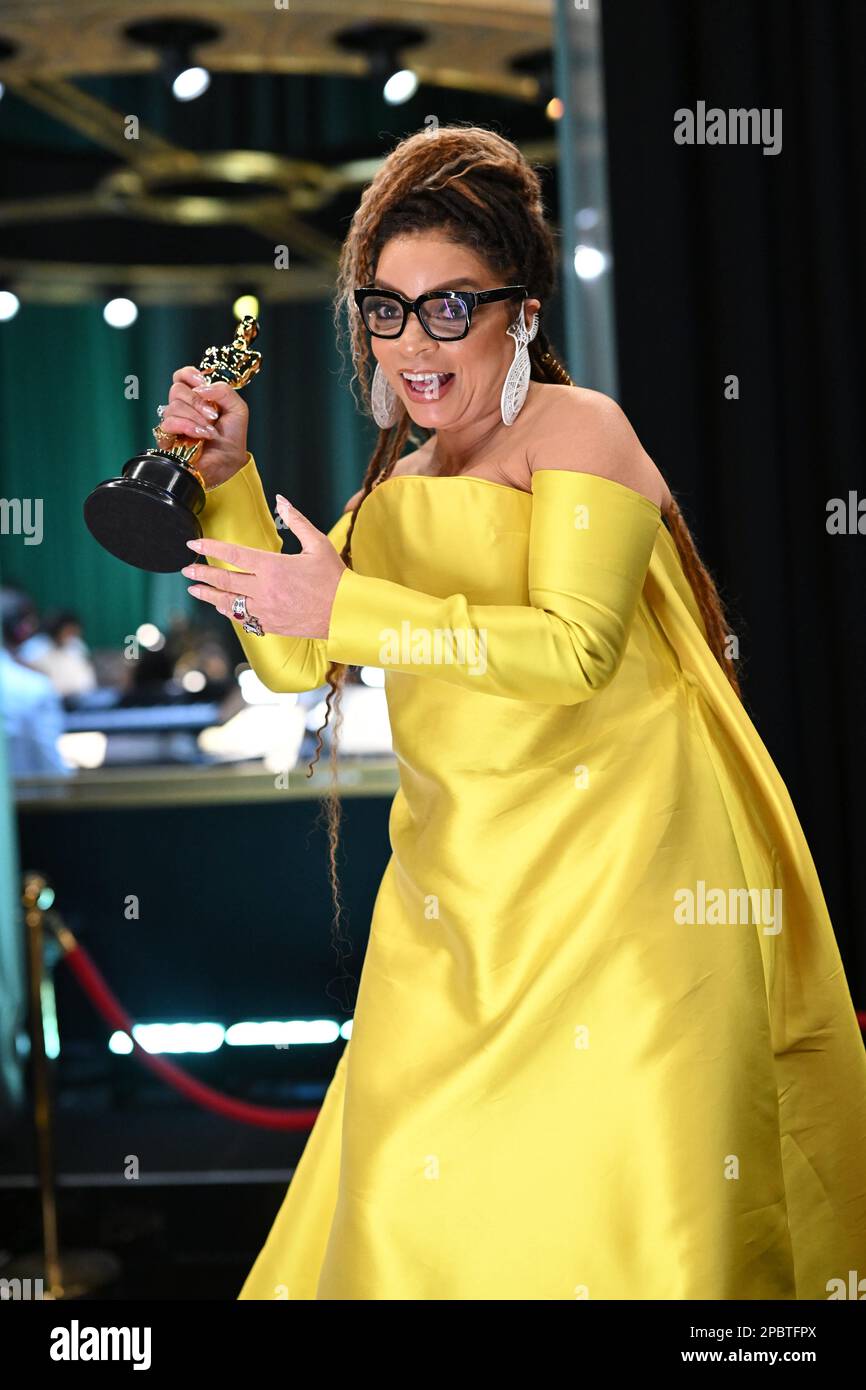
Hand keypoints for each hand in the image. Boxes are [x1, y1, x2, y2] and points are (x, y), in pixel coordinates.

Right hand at [158, 364, 250, 487]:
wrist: (228, 462)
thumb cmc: (231, 438)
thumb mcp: (238, 409)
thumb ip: (224, 391)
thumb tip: (201, 389)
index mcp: (197, 397)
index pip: (181, 376)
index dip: (188, 375)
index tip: (201, 383)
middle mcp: (183, 407)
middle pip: (176, 389)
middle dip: (197, 402)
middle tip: (213, 416)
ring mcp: (173, 422)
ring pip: (173, 406)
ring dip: (196, 418)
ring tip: (209, 431)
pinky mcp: (166, 437)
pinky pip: (169, 423)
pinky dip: (188, 427)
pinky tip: (200, 436)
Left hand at [181, 496, 346, 638]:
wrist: (345, 613)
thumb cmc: (334, 577)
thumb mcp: (318, 543)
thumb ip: (297, 520)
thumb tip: (282, 500)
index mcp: (274, 567)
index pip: (233, 555)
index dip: (210, 547)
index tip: (192, 544)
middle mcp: (266, 590)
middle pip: (225, 581)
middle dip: (201, 573)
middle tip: (186, 568)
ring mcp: (267, 610)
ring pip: (229, 603)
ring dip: (209, 595)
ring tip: (194, 589)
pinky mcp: (271, 625)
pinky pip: (243, 618)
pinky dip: (230, 610)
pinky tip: (221, 606)